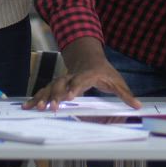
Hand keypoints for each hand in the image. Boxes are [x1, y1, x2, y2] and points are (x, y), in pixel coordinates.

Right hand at [23, 38, 140, 110]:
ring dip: (43, 97)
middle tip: (53, 107)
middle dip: (56, 95)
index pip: (81, 80)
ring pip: (51, 86)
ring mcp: (64, 79)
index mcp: (90, 74)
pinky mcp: (57, 84)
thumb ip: (126, 94)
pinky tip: (27, 106)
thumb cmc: (104, 72)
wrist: (89, 58)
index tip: (69, 97)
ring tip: (36, 108)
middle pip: (62, 83)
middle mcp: (74, 75)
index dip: (75, 87)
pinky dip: (36, 98)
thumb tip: (138, 106)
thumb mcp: (117, 81)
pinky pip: (45, 90)